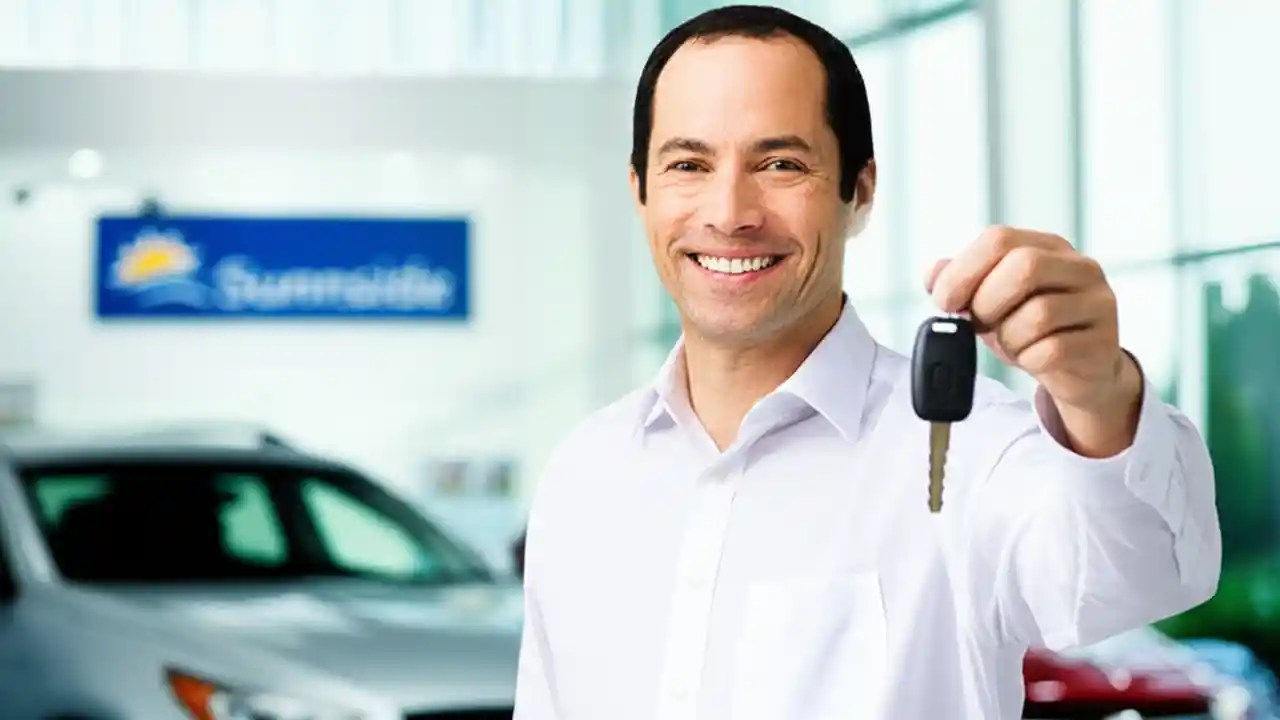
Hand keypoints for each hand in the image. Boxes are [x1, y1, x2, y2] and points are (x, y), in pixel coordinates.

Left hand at [925, 226, 1142, 455]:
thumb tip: (934, 273)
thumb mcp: (990, 301)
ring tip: (1013, 342)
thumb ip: (961, 281)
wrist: (1078, 372)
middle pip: (1024, 266)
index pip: (999, 239)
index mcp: (1047, 247)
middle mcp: (1079, 268)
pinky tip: (1034, 358)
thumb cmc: (1030, 330)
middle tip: (980, 323)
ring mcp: (1098, 303)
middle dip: (987, 301)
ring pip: (1038, 314)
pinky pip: (1052, 351)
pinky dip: (1029, 359)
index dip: (963, 270)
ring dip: (1008, 337)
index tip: (944, 300)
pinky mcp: (1102, 343)